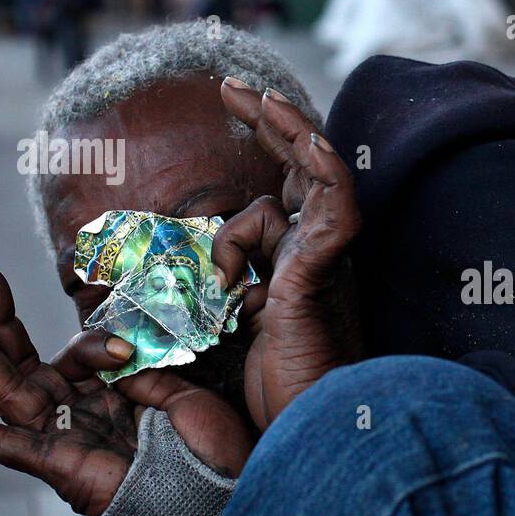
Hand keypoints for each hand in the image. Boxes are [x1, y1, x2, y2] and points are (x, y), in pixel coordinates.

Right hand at [0, 268, 253, 515]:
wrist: (216, 496)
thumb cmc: (209, 450)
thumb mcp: (182, 395)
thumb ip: (145, 371)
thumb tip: (119, 353)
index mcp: (112, 390)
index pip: (84, 350)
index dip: (98, 344)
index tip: (125, 351)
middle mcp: (80, 408)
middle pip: (27, 357)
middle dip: (2, 317)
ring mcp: (62, 434)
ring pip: (6, 387)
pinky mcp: (53, 464)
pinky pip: (3, 447)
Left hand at [212, 79, 362, 430]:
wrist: (305, 429)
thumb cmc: (274, 391)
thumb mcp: (223, 329)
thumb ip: (210, 295)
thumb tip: (179, 279)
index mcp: (295, 265)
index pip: (280, 192)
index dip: (264, 146)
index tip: (230, 103)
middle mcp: (316, 256)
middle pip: (302, 171)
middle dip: (272, 123)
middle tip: (233, 86)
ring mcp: (325, 262)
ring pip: (301, 182)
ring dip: (277, 138)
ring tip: (244, 96)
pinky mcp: (326, 272)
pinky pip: (335, 206)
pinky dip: (321, 169)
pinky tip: (305, 143)